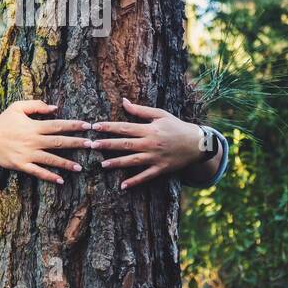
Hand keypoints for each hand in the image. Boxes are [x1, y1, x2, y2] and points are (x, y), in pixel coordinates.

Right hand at [0, 99, 92, 184]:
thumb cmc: (3, 122)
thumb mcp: (17, 107)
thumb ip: (36, 105)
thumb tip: (55, 108)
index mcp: (33, 126)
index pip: (58, 125)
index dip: (73, 125)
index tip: (88, 126)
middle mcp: (33, 141)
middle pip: (58, 142)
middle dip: (76, 143)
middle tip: (91, 145)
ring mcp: (27, 154)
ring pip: (50, 159)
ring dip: (66, 163)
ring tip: (80, 167)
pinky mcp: (21, 165)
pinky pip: (38, 172)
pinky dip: (49, 177)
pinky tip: (61, 180)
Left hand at [91, 97, 207, 188]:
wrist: (196, 143)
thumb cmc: (176, 126)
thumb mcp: (160, 114)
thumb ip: (140, 110)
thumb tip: (123, 101)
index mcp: (149, 129)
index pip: (125, 127)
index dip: (109, 127)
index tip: (94, 126)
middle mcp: (151, 144)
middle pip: (125, 144)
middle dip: (107, 144)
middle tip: (91, 145)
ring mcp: (155, 158)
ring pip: (133, 161)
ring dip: (117, 163)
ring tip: (102, 164)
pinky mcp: (161, 169)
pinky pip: (146, 176)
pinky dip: (135, 182)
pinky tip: (123, 186)